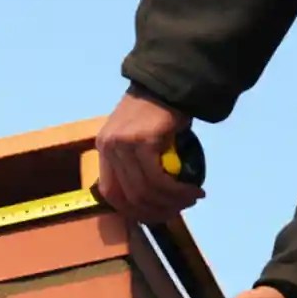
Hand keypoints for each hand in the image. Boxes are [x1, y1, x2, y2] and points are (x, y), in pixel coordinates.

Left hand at [95, 92, 201, 222]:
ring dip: (172, 202)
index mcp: (104, 148)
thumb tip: (152, 200)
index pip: (111, 193)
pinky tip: (192, 191)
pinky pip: (158, 179)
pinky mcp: (142, 142)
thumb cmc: (160, 111)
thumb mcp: (140, 139)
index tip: (156, 215)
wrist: (172, 82)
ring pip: (145, 191)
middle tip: (180, 210)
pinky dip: (177, 191)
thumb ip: (138, 165)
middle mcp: (108, 147)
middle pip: (129, 197)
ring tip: (191, 200)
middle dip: (157, 211)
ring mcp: (123, 145)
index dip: (133, 211)